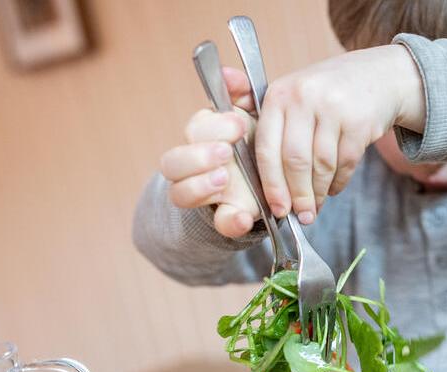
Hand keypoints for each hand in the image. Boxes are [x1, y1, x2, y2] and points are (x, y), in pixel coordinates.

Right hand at [159, 68, 258, 237]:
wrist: (274, 178)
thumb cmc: (259, 140)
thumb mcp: (256, 114)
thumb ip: (242, 92)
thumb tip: (228, 73)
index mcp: (205, 138)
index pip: (193, 130)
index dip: (212, 127)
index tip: (239, 125)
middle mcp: (197, 166)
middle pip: (172, 162)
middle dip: (198, 155)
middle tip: (226, 152)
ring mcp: (207, 193)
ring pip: (179, 193)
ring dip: (199, 185)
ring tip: (224, 179)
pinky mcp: (226, 217)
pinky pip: (219, 223)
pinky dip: (230, 222)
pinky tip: (242, 217)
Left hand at [253, 44, 423, 223]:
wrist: (378, 75)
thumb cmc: (328, 95)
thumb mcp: (296, 98)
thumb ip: (276, 131)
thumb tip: (268, 190)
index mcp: (279, 94)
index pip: (266, 148)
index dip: (271, 184)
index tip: (276, 209)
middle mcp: (304, 97)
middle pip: (294, 161)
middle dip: (298, 195)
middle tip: (301, 216)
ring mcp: (333, 107)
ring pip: (321, 165)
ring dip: (319, 192)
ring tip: (317, 206)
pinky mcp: (359, 120)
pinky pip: (345, 163)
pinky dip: (339, 182)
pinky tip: (334, 187)